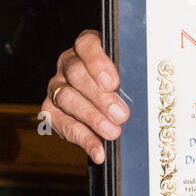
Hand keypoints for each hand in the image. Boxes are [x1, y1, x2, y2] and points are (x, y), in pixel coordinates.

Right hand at [44, 29, 129, 164]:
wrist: (108, 100)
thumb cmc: (124, 79)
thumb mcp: (129, 69)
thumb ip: (132, 71)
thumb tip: (144, 86)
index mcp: (87, 45)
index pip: (87, 44)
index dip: (98, 62)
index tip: (113, 82)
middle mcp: (68, 62)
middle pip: (76, 74)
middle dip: (100, 97)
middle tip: (121, 115)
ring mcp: (56, 85)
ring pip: (67, 98)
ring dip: (92, 118)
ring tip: (113, 132)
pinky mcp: (50, 109)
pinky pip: (62, 124)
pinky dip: (82, 139)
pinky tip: (98, 151)